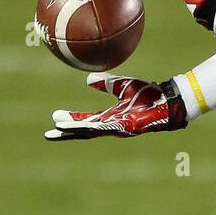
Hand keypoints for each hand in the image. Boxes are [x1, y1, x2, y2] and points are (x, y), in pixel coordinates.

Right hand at [45, 72, 187, 140]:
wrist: (167, 100)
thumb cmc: (150, 94)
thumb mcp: (123, 86)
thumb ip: (107, 84)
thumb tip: (87, 80)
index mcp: (111, 117)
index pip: (86, 121)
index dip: (71, 121)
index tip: (55, 119)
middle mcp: (112, 125)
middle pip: (84, 131)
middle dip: (67, 133)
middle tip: (48, 134)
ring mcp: (118, 127)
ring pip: (91, 131)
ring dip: (74, 130)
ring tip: (58, 129)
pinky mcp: (125, 126)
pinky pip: (105, 128)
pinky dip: (91, 127)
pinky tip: (80, 126)